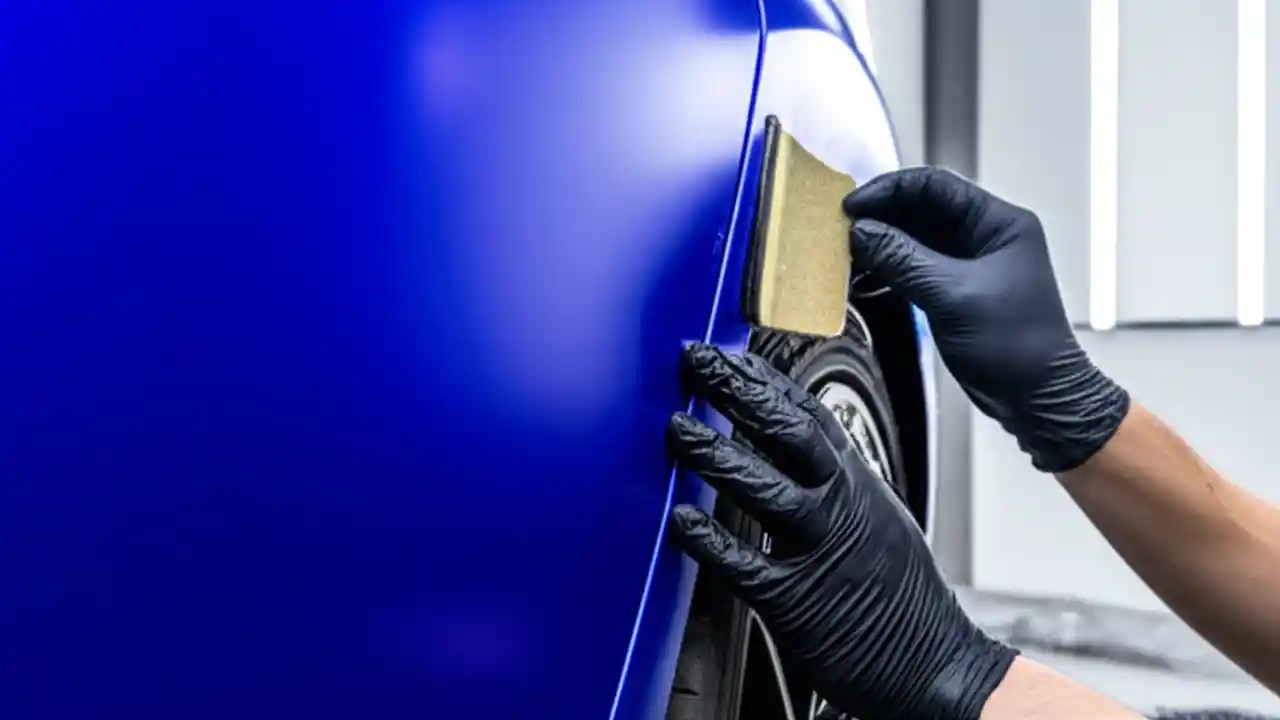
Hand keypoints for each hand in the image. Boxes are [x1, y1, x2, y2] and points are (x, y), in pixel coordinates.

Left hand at [667, 343, 1015, 719]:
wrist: (935, 666)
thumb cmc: (900, 596)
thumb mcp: (879, 519)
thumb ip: (835, 482)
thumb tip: (790, 449)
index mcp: (858, 484)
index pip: (808, 415)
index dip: (764, 380)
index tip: (729, 355)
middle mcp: (841, 507)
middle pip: (787, 433)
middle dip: (737, 392)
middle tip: (695, 362)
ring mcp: (820, 552)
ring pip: (765, 488)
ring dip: (715, 454)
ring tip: (677, 430)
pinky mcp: (796, 602)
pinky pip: (743, 563)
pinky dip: (708, 540)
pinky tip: (680, 520)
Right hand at [843, 167, 1128, 471]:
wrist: (1039, 399)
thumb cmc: (1014, 344)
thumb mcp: (953, 297)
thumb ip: (903, 260)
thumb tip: (859, 233)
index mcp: (998, 223)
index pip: (935, 186)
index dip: (889, 190)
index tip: (851, 207)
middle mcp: (983, 235)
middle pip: (921, 209)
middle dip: (879, 217)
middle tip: (839, 231)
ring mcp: (968, 263)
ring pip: (914, 238)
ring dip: (879, 244)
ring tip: (844, 256)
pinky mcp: (954, 290)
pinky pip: (913, 266)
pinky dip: (887, 269)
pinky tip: (861, 278)